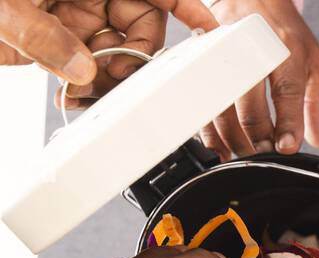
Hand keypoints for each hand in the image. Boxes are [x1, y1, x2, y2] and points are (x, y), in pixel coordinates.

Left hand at [0, 2, 217, 103]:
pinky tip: (77, 97)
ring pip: (114, 50)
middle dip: (136, 54)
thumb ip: (45, 36)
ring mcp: (65, 14)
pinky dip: (87, 88)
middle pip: (136, 22)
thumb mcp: (4, 8)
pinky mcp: (50, 39)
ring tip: (88, 93)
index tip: (209, 27)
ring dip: (111, 79)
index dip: (183, 4)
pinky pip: (85, 67)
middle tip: (121, 77)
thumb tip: (83, 70)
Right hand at [196, 0, 318, 157]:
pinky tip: (219, 144)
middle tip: (264, 153)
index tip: (285, 147)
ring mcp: (224, 53)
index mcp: (285, 50)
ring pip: (221, 103)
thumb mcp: (315, 62)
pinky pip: (202, 100)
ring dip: (231, 137)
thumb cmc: (284, 33)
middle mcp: (252, 49)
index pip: (287, 91)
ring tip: (244, 153)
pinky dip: (209, 128)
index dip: (287, 122)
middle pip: (250, 102)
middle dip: (256, 136)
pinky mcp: (204, 58)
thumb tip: (317, 138)